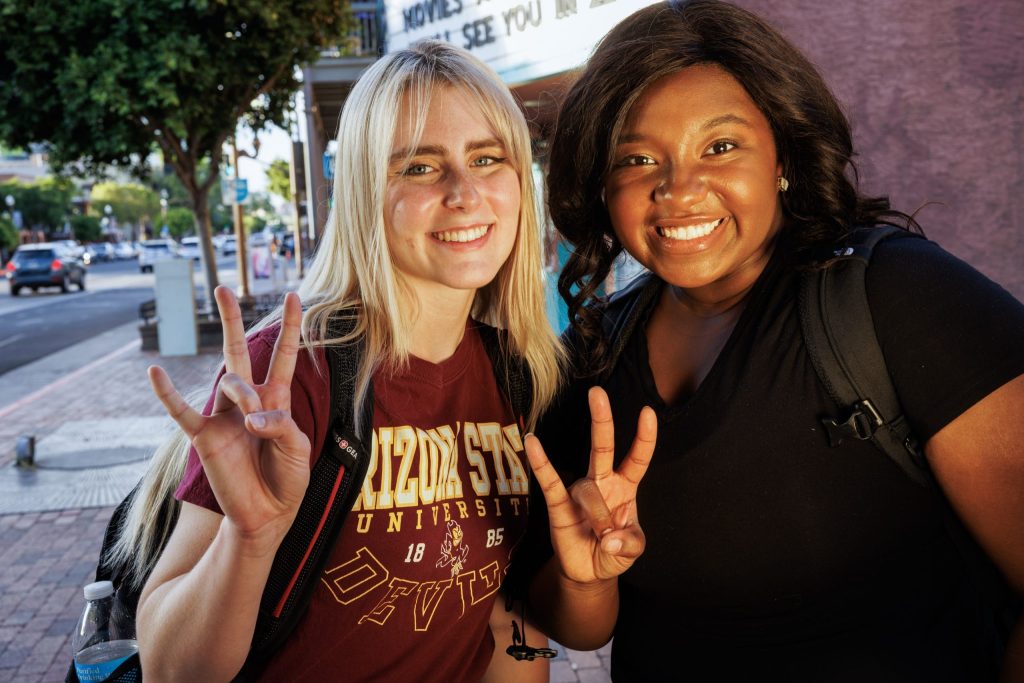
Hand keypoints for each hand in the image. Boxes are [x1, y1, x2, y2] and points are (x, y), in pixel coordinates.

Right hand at [148, 286, 310, 551]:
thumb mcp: (297, 449)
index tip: (294, 296)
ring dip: (244, 396)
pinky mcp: (204, 437)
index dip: (291, 327)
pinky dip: (169, 393)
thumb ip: (280, 425)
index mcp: (276, 399)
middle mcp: (248, 401)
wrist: (267, 515)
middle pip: (239, 351)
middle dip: (233, 320)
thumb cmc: (287, 479)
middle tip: (224, 288)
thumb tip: (251, 415)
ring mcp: (223, 416)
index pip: (283, 356)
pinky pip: (183, 411)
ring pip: (228, 383)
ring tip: (255, 424)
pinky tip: (155, 371)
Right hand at [525, 387, 655, 584]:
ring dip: (598, 516)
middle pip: (603, 446)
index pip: (638, 458)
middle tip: (597, 392)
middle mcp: (602, 483)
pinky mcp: (558, 504)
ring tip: (602, 537)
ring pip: (587, 490)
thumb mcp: (632, 550)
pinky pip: (549, 482)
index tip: (648, 411)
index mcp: (626, 488)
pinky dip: (541, 464)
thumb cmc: (613, 553)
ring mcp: (579, 490)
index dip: (644, 437)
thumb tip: (609, 538)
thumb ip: (629, 543)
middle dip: (601, 420)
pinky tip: (531, 443)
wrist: (588, 573)